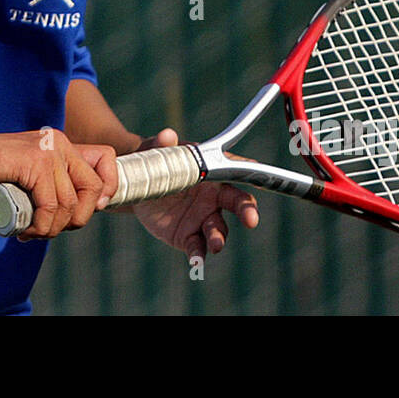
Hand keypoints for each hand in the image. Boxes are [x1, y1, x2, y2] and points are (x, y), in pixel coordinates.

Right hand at [0, 129, 118, 239]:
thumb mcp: (27, 181)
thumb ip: (49, 189)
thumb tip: (75, 217)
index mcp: (61, 145)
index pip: (106, 161)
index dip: (105, 192)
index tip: (80, 215)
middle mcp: (59, 143)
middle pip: (93, 188)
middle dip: (76, 220)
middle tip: (47, 231)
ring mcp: (48, 149)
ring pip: (68, 203)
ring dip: (51, 229)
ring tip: (30, 233)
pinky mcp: (33, 160)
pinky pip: (50, 204)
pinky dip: (41, 225)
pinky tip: (27, 231)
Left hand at [128, 128, 258, 259]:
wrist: (138, 187)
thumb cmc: (157, 163)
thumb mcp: (156, 151)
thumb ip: (162, 144)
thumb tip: (167, 135)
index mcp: (213, 172)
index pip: (236, 170)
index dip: (250, 172)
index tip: (260, 176)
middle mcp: (214, 197)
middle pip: (239, 203)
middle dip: (247, 211)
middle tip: (251, 219)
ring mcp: (203, 218)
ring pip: (219, 230)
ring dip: (219, 238)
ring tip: (215, 244)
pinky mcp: (188, 236)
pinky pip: (196, 246)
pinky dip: (198, 255)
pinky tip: (197, 262)